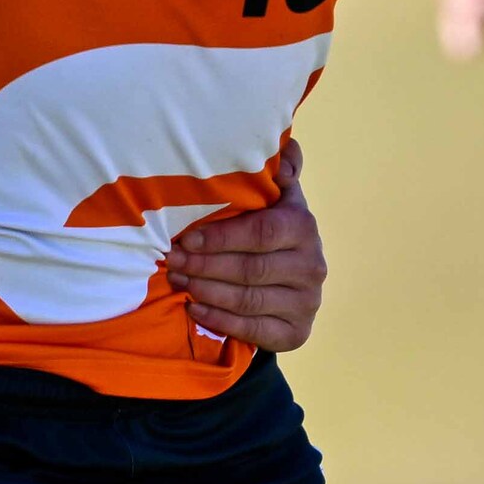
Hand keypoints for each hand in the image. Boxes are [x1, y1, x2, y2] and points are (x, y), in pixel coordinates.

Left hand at [165, 144, 326, 353]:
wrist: (291, 284)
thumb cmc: (271, 231)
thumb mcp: (276, 198)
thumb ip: (278, 170)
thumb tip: (283, 150)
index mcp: (303, 227)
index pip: (260, 232)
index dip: (221, 237)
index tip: (186, 239)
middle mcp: (312, 266)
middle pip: (251, 268)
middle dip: (204, 266)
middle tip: (171, 261)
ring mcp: (307, 302)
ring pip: (249, 299)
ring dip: (206, 291)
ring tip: (177, 281)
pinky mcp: (297, 333)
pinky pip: (254, 329)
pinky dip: (220, 320)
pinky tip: (194, 308)